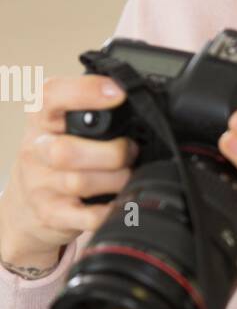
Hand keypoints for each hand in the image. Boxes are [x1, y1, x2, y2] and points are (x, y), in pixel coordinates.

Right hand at [0, 74, 137, 270]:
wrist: (25, 207)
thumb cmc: (55, 160)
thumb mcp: (61, 128)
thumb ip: (89, 113)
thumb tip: (139, 105)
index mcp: (41, 120)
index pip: (50, 96)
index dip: (85, 92)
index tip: (118, 93)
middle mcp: (35, 150)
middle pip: (67, 150)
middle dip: (112, 152)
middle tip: (130, 152)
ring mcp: (40, 185)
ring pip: (80, 182)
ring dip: (116, 180)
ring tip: (125, 176)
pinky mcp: (51, 215)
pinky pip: (89, 216)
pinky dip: (111, 210)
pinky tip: (119, 202)